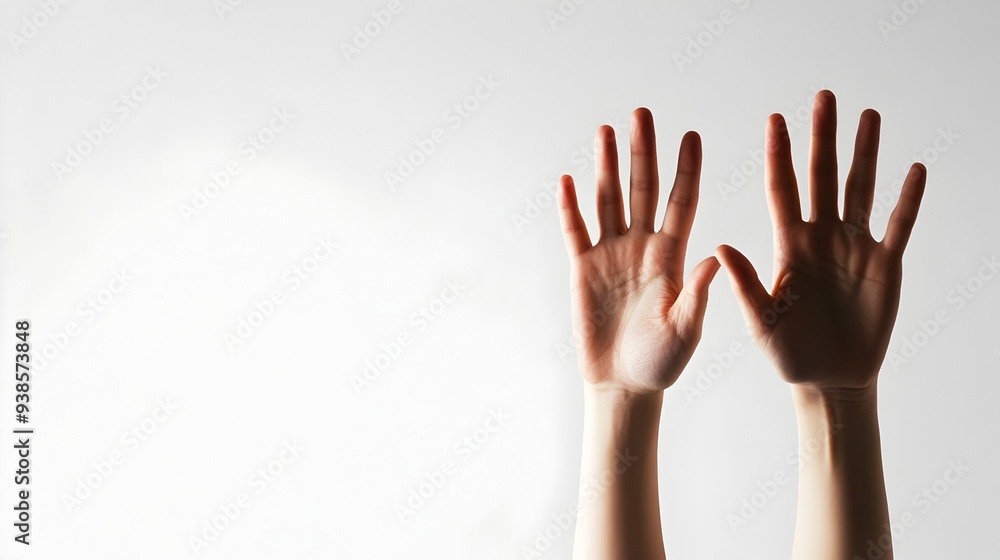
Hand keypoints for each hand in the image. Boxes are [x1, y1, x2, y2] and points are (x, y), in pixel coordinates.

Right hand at [557, 108, 719, 395]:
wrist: (625, 385)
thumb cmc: (662, 363)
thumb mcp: (686, 330)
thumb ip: (696, 295)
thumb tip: (715, 257)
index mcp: (672, 257)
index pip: (682, 203)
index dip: (686, 171)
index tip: (692, 136)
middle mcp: (642, 247)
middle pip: (643, 190)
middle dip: (643, 153)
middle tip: (642, 114)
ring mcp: (610, 255)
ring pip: (608, 201)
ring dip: (607, 167)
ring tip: (606, 131)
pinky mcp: (583, 270)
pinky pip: (575, 231)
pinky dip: (570, 206)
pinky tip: (568, 179)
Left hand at [716, 90, 926, 392]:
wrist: (828, 378)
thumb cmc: (788, 352)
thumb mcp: (761, 321)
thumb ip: (745, 284)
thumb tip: (719, 246)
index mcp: (786, 245)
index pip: (782, 190)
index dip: (779, 155)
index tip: (774, 119)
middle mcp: (819, 236)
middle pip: (822, 177)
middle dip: (822, 138)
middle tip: (823, 98)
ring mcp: (853, 247)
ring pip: (860, 190)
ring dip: (865, 154)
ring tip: (868, 115)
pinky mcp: (885, 265)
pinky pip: (897, 226)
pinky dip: (906, 200)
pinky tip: (914, 170)